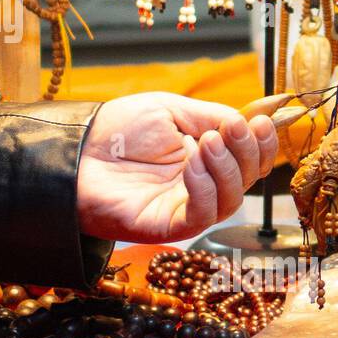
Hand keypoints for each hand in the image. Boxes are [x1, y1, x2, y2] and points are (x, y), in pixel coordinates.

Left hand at [76, 92, 276, 243]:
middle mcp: (200, 186)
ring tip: (208, 142)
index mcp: (205, 158)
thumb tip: (250, 121)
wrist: (76, 150)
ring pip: (229, 200)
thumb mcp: (170, 110)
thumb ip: (211, 115)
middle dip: (247, 152)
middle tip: (233, 128)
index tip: (261, 122)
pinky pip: (201, 216)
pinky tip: (192, 165)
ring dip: (227, 169)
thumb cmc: (116, 131)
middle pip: (246, 180)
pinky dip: (205, 190)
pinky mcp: (168, 227)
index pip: (248, 158)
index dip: (260, 143)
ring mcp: (185, 208)